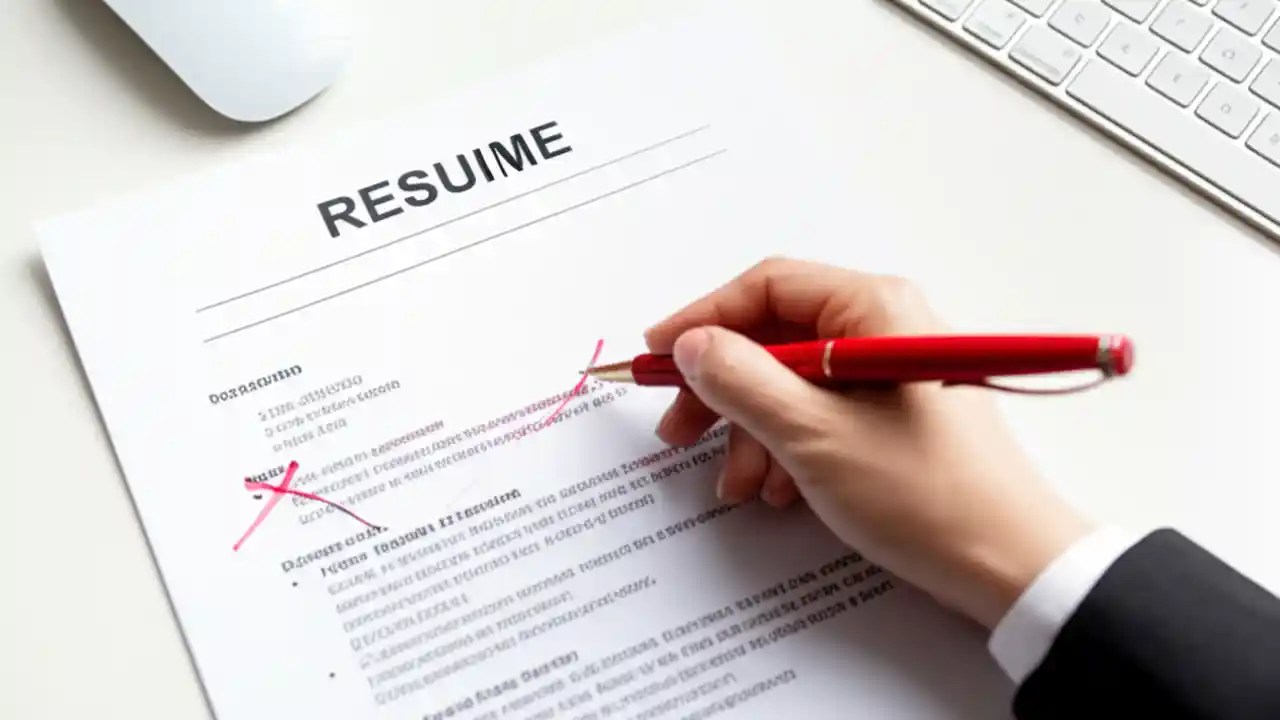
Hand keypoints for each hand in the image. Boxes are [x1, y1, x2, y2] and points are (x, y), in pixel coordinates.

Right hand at [645, 257, 1092, 628]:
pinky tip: (778, 491)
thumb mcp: (813, 435)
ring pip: (792, 384)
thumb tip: (692, 346)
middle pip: (775, 337)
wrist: (1008, 564)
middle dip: (722, 389)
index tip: (657, 356)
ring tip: (736, 483)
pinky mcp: (894, 414)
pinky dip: (788, 449)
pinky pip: (821, 415)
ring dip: (752, 431)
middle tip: (678, 431)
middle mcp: (883, 326)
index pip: (768, 287)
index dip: (703, 318)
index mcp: (874, 308)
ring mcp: (889, 371)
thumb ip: (742, 382)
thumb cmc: (923, 493)